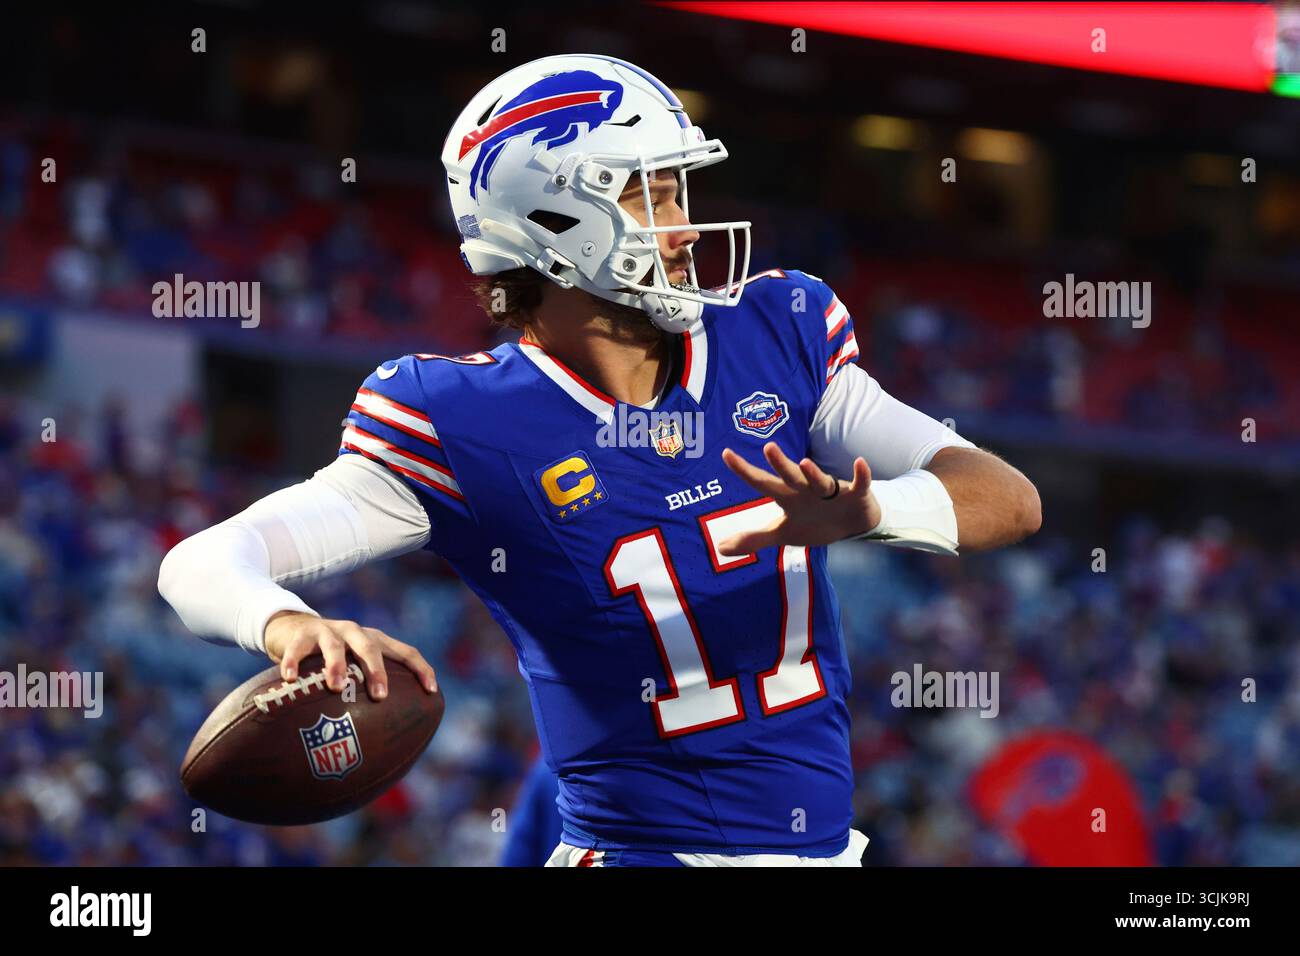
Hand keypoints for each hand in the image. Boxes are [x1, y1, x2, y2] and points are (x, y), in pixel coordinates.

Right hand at [263, 611, 437, 700]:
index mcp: (375, 641)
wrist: (293, 628)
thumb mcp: (353, 667)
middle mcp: (356, 632)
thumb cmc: (329, 658)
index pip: (406, 652)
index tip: (432, 691)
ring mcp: (329, 630)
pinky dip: (294, 661)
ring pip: (335, 646)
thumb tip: (379, 738)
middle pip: (371, 648)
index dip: (420, 669)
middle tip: (380, 695)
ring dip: (337, 665)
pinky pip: (298, 647)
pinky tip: (289, 678)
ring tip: (336, 686)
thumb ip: (365, 692)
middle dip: (377, 671)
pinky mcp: (302, 633)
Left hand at [718, 442, 879, 555]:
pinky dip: (861, 475)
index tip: (726, 454)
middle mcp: (806, 489)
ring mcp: (831, 491)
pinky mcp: (856, 495)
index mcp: (788, 497)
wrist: (852, 525)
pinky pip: (859, 483)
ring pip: (821, 481)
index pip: (762, 482)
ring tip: (804, 463)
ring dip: (814, 473)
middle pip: (790, 476)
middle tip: (768, 448)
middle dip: (780, 464)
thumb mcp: (783, 533)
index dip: (744, 471)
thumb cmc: (814, 523)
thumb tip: (719, 548)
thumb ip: (754, 539)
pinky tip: (860, 463)